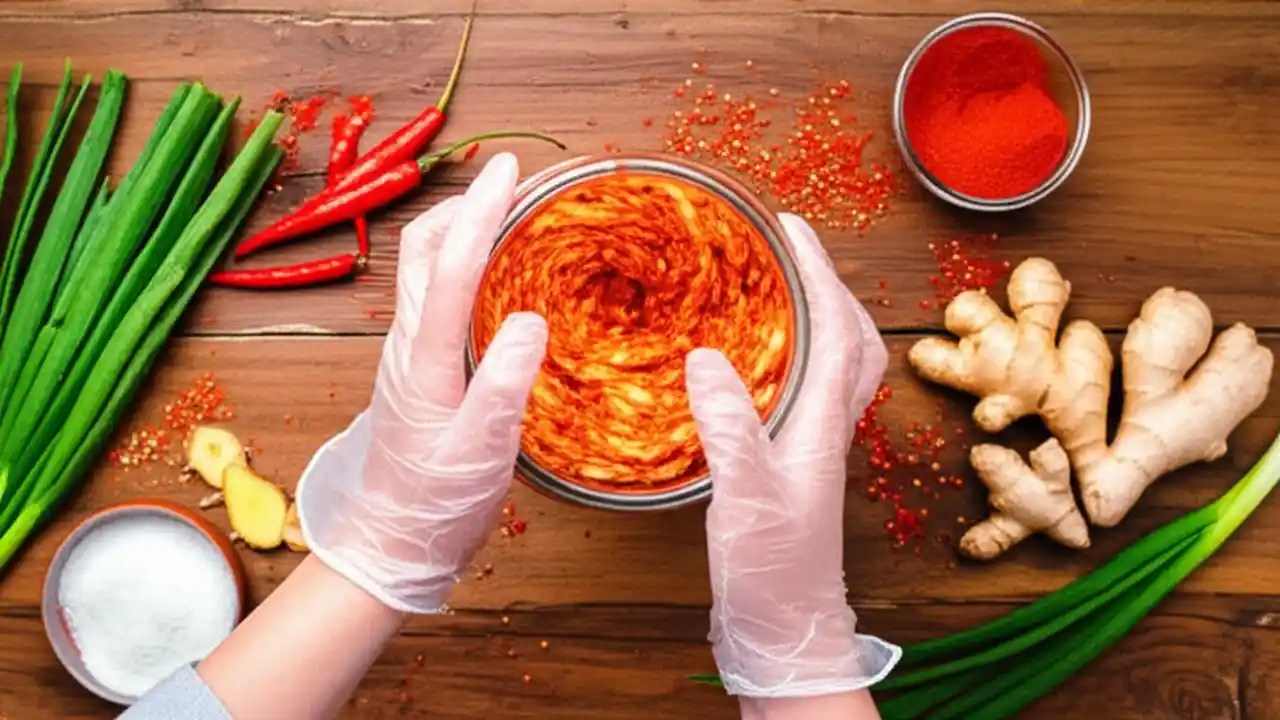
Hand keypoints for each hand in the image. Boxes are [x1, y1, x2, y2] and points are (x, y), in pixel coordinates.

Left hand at [296, 153, 547, 612]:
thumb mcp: (481, 453)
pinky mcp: (420, 367)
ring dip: (465, 229)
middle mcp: (409, 344)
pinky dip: (467, 263)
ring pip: (426, 267)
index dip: (482, 212)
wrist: (393, 544)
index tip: (511, 169)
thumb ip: (504, 386)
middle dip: (468, 204)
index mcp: (424, 358)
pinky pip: (438, 294)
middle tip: (518, 182)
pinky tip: (502, 276)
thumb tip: (530, 320)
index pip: (451, 266)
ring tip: (516, 214)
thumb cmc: (436, 505)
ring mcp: (410, 353)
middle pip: (423, 248)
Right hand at [686, 214, 899, 702]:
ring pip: (829, 365)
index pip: (838, 329)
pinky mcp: (790, 464)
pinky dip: (781, 360)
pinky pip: (797, 392)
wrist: (785, 631)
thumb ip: (730, 425)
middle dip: (827, 287)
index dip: (819, 273)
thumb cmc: (775, 572)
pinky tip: (743, 365)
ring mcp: (813, 445)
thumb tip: (705, 358)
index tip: (791, 229)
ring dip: (810, 319)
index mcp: (825, 423)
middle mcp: (828, 426)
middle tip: (786, 254)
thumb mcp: (747, 494)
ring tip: (767, 292)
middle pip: (851, 339)